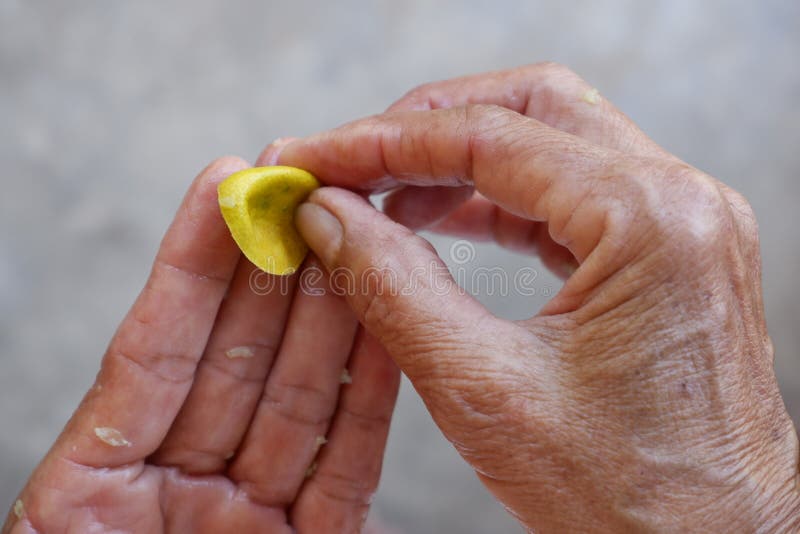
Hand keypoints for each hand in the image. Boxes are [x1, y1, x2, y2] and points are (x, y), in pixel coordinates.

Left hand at [3, 157, 399, 532]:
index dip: (196, 261)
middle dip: (275, 267)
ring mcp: (257, 514)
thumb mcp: (67, 521)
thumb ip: (108, 430)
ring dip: (334, 313)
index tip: (226, 183)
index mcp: (109, 478)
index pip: (160, 347)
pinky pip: (349, 465)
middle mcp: (188, 483)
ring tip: (359, 240)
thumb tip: (154, 333)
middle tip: (306, 193)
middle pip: (241, 357)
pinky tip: (385, 334)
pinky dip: (371, 396)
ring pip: (304, 396)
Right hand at [269, 63, 799, 531]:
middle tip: (351, 161)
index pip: (491, 136)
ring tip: (382, 197)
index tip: (319, 157)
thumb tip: (328, 217)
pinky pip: (571, 195)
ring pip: (551, 143)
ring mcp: (680, 224)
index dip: (384, 140)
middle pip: (531, 109)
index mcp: (649, 222)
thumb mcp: (484, 390)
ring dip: (460, 162)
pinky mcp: (667, 253)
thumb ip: (393, 286)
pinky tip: (443, 221)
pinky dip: (498, 200)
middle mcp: (679, 203)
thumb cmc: (628, 499)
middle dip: (427, 127)